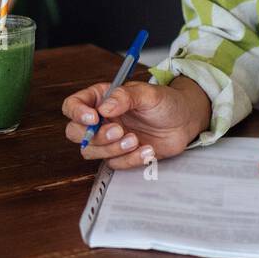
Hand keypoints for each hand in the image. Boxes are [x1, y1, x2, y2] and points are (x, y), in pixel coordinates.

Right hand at [60, 80, 202, 168]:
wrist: (186, 121)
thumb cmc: (166, 102)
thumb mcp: (148, 93)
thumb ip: (125, 97)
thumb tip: (104, 108)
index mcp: (102, 99)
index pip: (72, 105)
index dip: (77, 113)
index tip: (94, 118)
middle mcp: (101, 120)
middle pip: (76, 133)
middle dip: (95, 136)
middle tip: (119, 131)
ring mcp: (110, 139)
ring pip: (92, 151)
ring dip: (111, 149)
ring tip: (135, 140)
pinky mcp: (122, 155)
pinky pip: (114, 164)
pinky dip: (130, 159)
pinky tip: (148, 150)